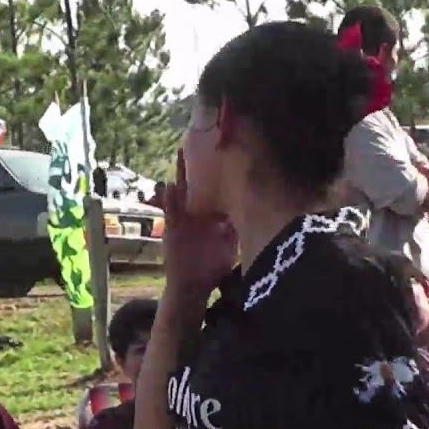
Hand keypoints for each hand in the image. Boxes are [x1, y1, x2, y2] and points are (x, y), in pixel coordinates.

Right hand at [163, 149, 237, 295]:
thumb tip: (258, 214)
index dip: (219, 171)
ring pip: (181, 192)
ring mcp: (182, 220)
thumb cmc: (212, 266)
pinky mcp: (171, 230)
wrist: (193, 287)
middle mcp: (196, 214)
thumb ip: (239, 229)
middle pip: (197, 184)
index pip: (216, 188)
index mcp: (210, 216)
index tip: (227, 151)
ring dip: (180, 174)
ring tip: (181, 154)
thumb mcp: (230, 245)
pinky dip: (169, 200)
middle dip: (198, 165)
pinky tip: (170, 186)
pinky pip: (169, 212)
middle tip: (200, 140)